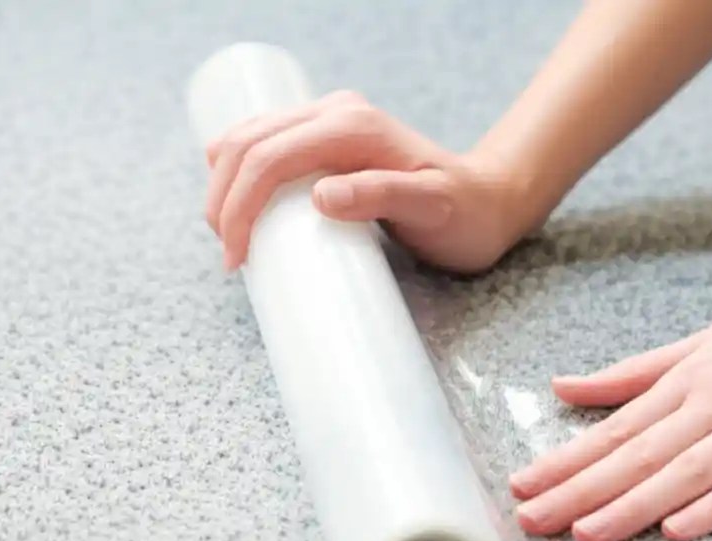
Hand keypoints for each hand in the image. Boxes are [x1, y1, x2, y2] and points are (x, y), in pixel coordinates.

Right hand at [204, 91, 526, 273]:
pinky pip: (266, 148)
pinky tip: (241, 211)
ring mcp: (329, 122)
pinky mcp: (326, 140)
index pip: (269, 156)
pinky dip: (241, 176)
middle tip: (229, 255)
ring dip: (225, 186)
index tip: (237, 256)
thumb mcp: (432, 210)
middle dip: (223, 199)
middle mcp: (335, 113)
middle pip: (247, 144)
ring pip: (249, 140)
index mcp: (351, 126)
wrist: (489, 203)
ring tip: (230, 238)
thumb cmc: (464, 215)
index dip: (240, 205)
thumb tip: (322, 197)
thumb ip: (383, 197)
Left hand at [509, 292, 711, 540]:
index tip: (521, 485)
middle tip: (531, 520)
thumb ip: (635, 373)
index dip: (567, 459)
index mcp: (689, 378)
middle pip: (638, 453)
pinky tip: (678, 529)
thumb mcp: (706, 344)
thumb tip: (565, 386)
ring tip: (586, 534)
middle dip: (580, 489)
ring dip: (632, 505)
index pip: (616, 427)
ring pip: (684, 471)